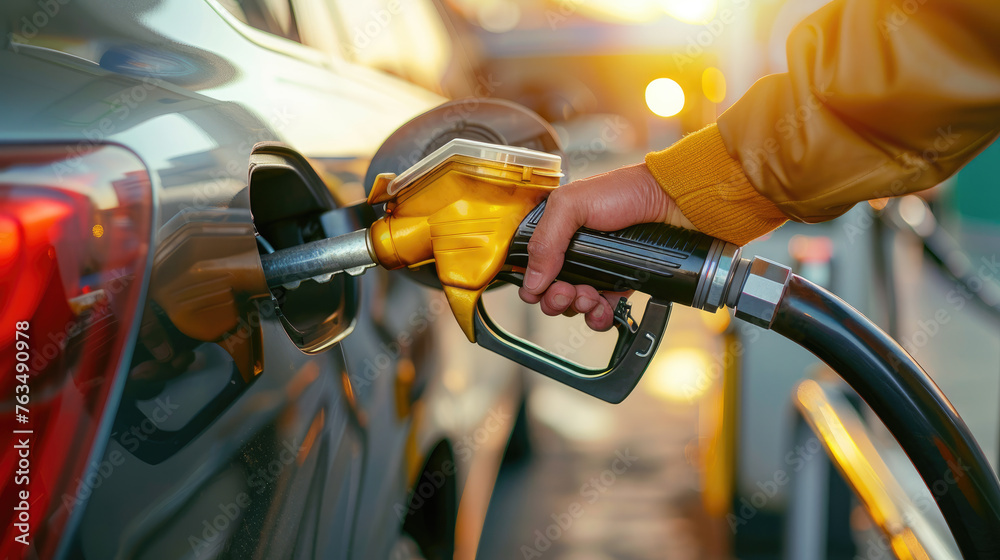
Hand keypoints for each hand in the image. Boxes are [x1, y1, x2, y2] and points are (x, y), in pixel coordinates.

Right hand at [518, 163, 695, 330]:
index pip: (531, 266)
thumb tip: (531, 282)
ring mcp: (595, 270)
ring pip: (573, 305)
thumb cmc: (625, 192)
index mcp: (555, 231)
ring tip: (590, 297)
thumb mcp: (573, 204)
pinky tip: (603, 309)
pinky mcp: (618, 286)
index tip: (542, 287)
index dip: (532, 283)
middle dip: (556, 298)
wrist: (672, 203)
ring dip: (578, 307)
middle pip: (549, 291)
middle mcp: (572, 252)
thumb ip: (546, 240)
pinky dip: (598, 317)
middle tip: (568, 292)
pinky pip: (599, 312)